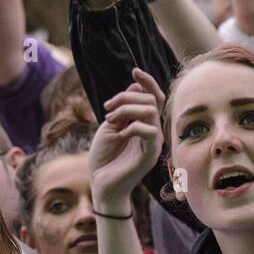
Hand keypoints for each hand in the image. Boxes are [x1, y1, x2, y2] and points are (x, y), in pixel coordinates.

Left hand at [89, 68, 164, 208]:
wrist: (99, 182)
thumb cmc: (104, 156)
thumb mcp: (110, 125)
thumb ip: (123, 108)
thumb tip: (136, 87)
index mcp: (144, 123)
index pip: (154, 97)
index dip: (148, 82)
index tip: (134, 71)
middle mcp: (152, 131)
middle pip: (150, 100)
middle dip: (126, 98)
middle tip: (107, 109)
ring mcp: (154, 142)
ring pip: (150, 111)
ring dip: (126, 109)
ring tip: (110, 120)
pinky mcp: (151, 154)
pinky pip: (149, 130)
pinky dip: (132, 127)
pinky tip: (121, 134)